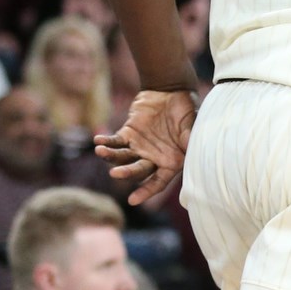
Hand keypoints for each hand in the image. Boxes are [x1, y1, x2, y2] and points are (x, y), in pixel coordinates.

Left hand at [95, 88, 197, 205]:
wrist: (172, 89)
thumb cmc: (186, 109)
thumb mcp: (192, 124)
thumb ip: (189, 138)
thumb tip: (190, 150)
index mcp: (171, 162)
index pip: (157, 182)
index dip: (146, 192)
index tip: (133, 200)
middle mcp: (154, 159)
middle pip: (137, 171)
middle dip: (126, 173)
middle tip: (115, 174)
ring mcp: (139, 147)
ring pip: (123, 158)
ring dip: (111, 157)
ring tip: (100, 152)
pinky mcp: (128, 134)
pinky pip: (115, 141)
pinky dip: (106, 142)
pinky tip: (98, 141)